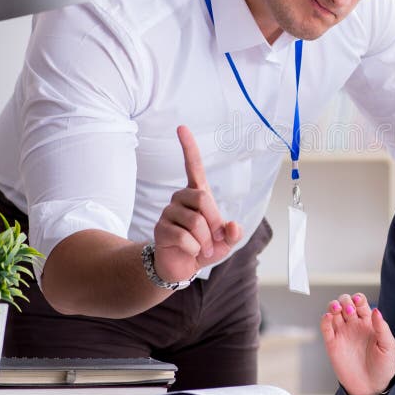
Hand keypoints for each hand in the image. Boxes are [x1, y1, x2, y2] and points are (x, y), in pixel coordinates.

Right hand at [152, 125, 242, 282]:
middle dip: (215, 222)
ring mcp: (169, 212)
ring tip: (202, 248)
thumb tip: (232, 227)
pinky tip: (191, 252)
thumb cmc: (205, 248)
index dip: (188, 147)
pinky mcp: (160, 228)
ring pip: (195, 221)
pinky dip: (195, 249)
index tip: (181, 127)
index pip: (192, 166)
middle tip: (215, 240)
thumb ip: (233, 233)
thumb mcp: (225, 241)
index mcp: (197, 194)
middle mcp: (181, 198)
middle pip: (203, 199)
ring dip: (205, 241)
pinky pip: (184, 237)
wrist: (183, 267)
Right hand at [320, 292, 394, 394]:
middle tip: (349, 310)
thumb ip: (382, 328)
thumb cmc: (383, 367)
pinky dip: (324, 320)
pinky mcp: (333, 344)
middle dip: (345, 301)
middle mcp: (354, 326)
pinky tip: (329, 318)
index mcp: (368, 323)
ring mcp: (343, 334)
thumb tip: (376, 310)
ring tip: (337, 309)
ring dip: (333, 306)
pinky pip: (326, 328)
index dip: (358, 298)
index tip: (358, 301)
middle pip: (345, 303)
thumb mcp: (388, 346)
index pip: (360, 303)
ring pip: (333, 312)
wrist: (371, 388)